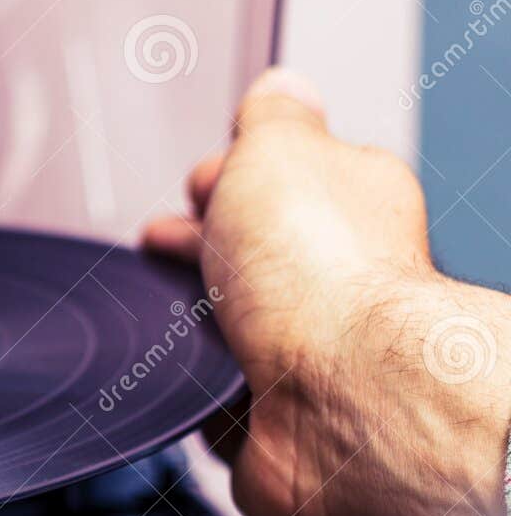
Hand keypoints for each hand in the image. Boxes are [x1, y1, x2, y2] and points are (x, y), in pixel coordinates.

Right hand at [143, 67, 510, 515]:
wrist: (339, 397)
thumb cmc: (324, 277)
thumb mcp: (279, 148)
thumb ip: (270, 117)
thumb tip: (278, 92)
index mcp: (347, 203)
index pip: (281, 181)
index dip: (228, 177)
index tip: (195, 183)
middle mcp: (337, 281)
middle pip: (253, 258)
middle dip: (200, 249)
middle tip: (168, 244)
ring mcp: (307, 357)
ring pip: (229, 336)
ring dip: (190, 328)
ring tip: (169, 316)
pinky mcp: (274, 424)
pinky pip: (215, 410)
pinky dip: (196, 400)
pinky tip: (189, 384)